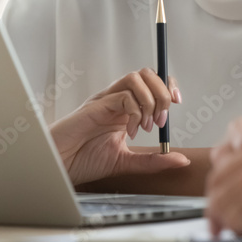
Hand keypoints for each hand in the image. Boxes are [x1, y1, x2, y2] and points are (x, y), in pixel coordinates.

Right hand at [50, 68, 189, 184]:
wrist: (59, 167)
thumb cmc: (84, 160)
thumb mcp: (127, 162)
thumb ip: (154, 161)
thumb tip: (182, 159)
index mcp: (125, 108)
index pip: (152, 83)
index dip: (168, 87)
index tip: (176, 103)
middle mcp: (117, 99)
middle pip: (148, 74)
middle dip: (163, 93)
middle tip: (160, 120)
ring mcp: (106, 100)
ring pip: (136, 78)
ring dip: (149, 100)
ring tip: (146, 125)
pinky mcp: (97, 106)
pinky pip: (123, 96)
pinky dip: (135, 112)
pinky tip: (130, 131)